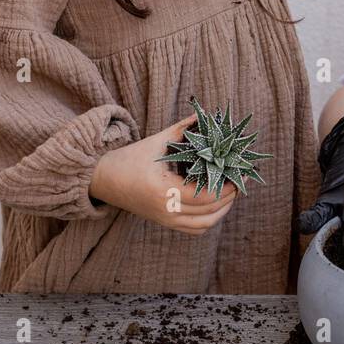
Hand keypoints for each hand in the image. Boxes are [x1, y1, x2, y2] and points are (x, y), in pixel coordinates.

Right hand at [90, 114, 237, 235]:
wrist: (102, 179)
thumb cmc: (129, 158)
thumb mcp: (157, 141)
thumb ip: (183, 129)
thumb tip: (205, 114)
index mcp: (163, 190)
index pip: (205, 195)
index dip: (227, 185)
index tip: (239, 172)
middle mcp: (165, 209)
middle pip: (208, 211)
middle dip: (230, 196)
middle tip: (241, 179)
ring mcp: (165, 219)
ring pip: (204, 225)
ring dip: (222, 210)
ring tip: (232, 192)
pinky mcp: (164, 222)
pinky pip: (194, 229)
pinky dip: (209, 220)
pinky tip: (217, 204)